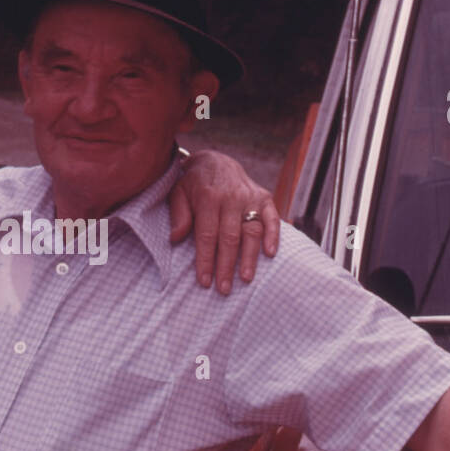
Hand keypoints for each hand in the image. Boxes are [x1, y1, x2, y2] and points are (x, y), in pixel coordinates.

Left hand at [167, 148, 278, 293]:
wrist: (216, 161)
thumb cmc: (193, 184)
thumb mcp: (178, 193)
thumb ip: (178, 215)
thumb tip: (176, 238)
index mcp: (208, 197)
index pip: (207, 235)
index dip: (206, 260)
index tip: (204, 281)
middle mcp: (231, 197)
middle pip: (229, 237)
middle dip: (226, 266)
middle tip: (224, 288)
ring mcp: (250, 198)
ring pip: (251, 231)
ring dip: (249, 257)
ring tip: (245, 279)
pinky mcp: (264, 197)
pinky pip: (272, 218)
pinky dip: (273, 235)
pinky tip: (270, 253)